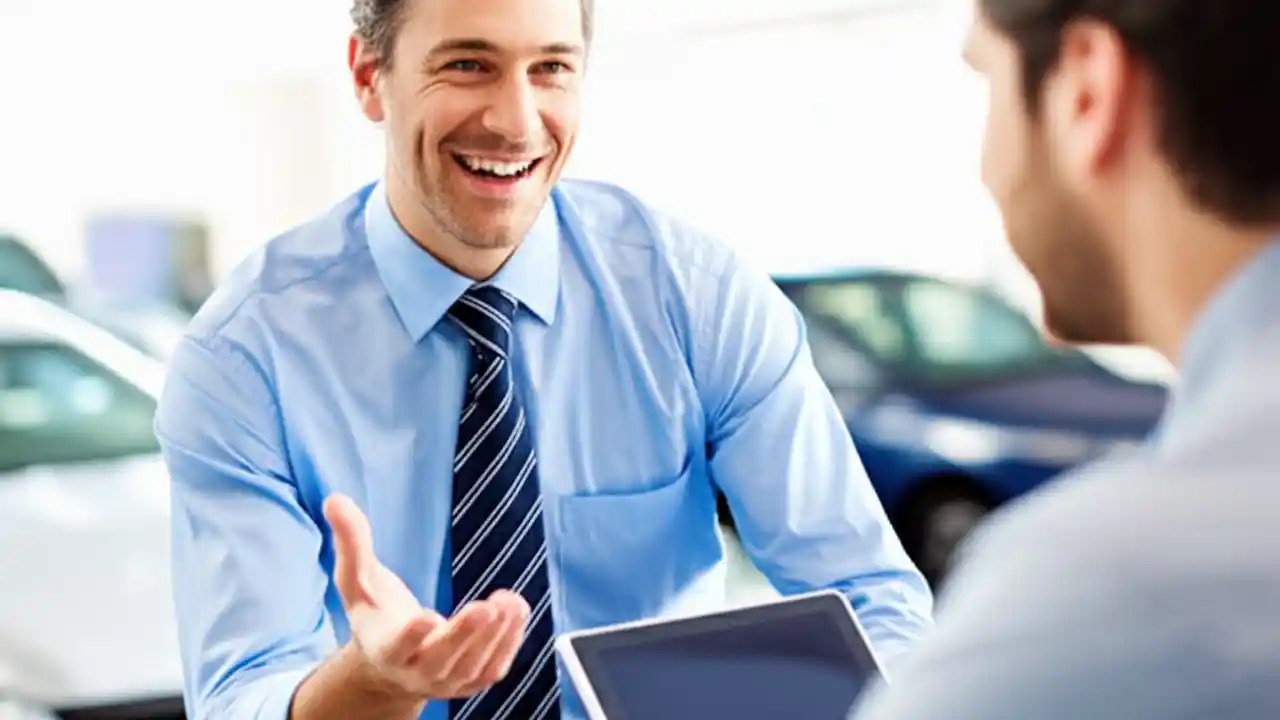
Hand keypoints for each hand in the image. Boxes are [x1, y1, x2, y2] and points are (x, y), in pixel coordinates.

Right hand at [323, 493, 532, 700]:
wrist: (393, 663)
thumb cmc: (375, 612)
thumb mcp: (358, 579)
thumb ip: (351, 543)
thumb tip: (335, 499)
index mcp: (384, 649)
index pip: (396, 646)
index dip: (410, 635)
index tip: (426, 615)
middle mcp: (415, 673)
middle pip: (440, 659)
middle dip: (463, 635)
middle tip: (485, 608)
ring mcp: (447, 682)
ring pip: (473, 665)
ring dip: (495, 634)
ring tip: (510, 600)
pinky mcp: (473, 682)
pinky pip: (494, 667)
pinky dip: (509, 640)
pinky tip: (517, 609)